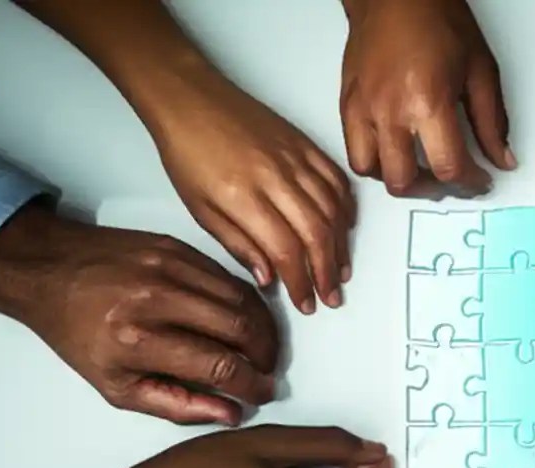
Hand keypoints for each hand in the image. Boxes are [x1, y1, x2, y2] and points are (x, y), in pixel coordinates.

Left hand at [0, 205, 278, 425]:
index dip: (251, 384)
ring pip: (241, 299)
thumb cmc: (77, 333)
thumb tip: (231, 413)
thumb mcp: (116, 386)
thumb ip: (176, 405)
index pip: (218, 366)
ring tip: (263, 348)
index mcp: (137, 340)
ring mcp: (168, 267)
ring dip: (263, 328)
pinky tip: (246, 318)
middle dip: (265, 356)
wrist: (48, 271)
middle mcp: (156, 299)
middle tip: (268, 371)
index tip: (262, 392)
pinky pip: (226, 276)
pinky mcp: (175, 247)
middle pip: (240, 328)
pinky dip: (245, 300)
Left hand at [148, 70, 355, 313]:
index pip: (285, 249)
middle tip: (331, 295)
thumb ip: (238, 243)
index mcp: (243, 197)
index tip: (306, 303)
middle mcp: (275, 177)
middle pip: (316, 233)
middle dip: (327, 271)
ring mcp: (295, 158)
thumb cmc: (188, 154)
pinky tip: (345, 228)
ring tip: (342, 270)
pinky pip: (336, 179)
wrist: (191, 99)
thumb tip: (270, 278)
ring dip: (341, 245)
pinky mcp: (305, 143)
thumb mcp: (200, 208)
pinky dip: (347, 207)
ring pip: (332, 209)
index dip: (301, 282)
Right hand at [340, 0, 514, 197]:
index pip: (449, 167)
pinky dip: (376, 162)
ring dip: (400, 179)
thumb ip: (491, 122)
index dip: (470, 183)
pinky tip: (395, 151)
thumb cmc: (437, 21)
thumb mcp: (480, 71)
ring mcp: (363, 109)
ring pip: (374, 173)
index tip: (479, 180)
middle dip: (433, 189)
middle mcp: (391, 110)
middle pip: (405, 181)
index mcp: (428, 101)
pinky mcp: (347, 105)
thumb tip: (502, 159)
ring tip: (420, 167)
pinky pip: (355, 154)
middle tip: (450, 179)